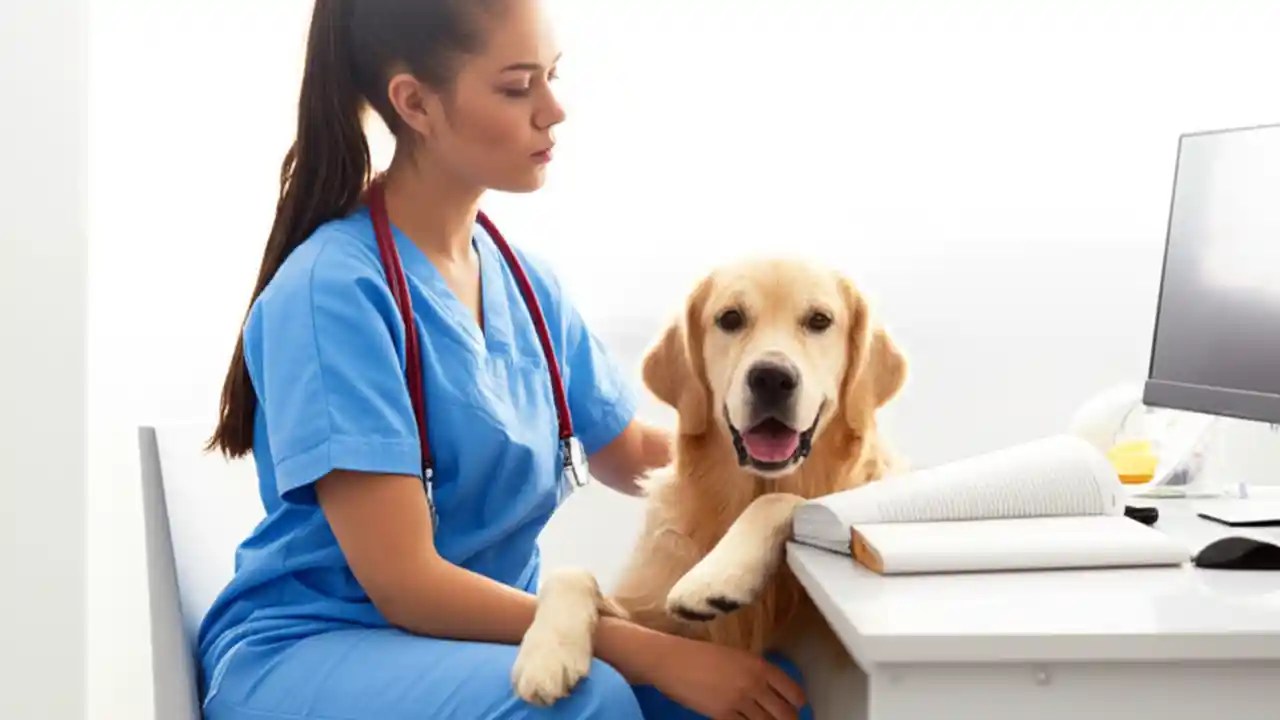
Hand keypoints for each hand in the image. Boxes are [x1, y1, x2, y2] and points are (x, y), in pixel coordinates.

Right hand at [647, 636, 805, 719]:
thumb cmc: (701, 654)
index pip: (793, 692)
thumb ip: (755, 671)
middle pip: (785, 714)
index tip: (796, 707)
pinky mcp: (723, 715)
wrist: (672, 661)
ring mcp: (739, 702)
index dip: (798, 703)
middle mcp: (754, 684)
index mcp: (759, 666)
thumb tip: (770, 690)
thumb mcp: (736, 656)